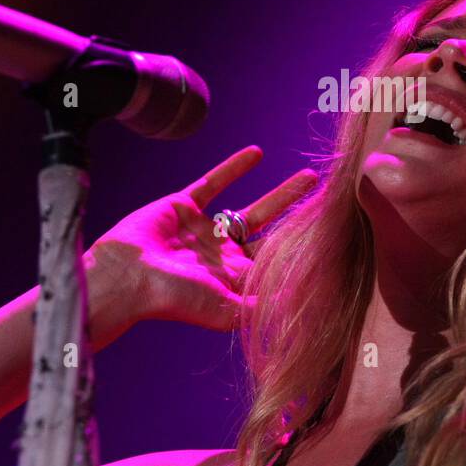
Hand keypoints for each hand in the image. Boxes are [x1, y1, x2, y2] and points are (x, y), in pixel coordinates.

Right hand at [84, 146, 317, 331]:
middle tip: (335, 205)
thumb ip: (265, 308)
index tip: (340, 239)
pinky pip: (214, 183)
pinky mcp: (184, 206)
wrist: (125, 278)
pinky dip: (234, 168)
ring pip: (252, 208)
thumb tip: (308, 312)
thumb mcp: (227, 310)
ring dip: (282, 195)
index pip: (281, 266)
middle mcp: (224, 256)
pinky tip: (256, 152)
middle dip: (304, 223)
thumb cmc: (174, 300)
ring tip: (310, 178)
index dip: (308, 254)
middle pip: (276, 236)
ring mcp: (204, 230)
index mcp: (237, 281)